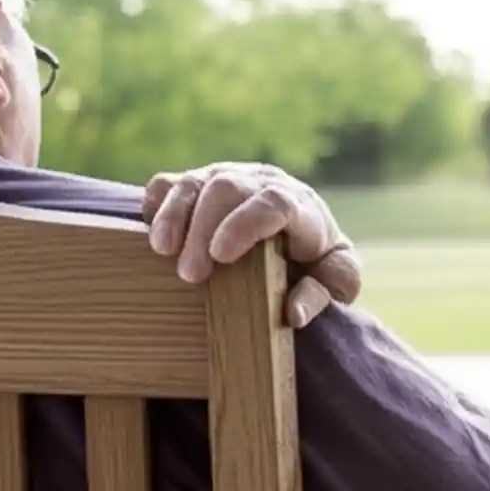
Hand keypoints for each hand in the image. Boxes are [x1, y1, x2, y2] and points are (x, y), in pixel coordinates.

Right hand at [142, 163, 360, 327]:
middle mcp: (261, 182)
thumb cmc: (318, 264)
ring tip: (162, 252)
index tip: (222, 256)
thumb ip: (322, 295)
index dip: (245, 224)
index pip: (273, 201)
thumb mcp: (336, 282)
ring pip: (195, 182)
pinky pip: (170, 182)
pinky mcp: (199, 183)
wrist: (304, 235)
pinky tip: (153, 234)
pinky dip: (157, 203)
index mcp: (299, 205)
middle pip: (227, 188)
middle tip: (190, 275)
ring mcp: (227, 177)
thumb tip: (293, 313)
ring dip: (175, 216)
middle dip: (203, 229)